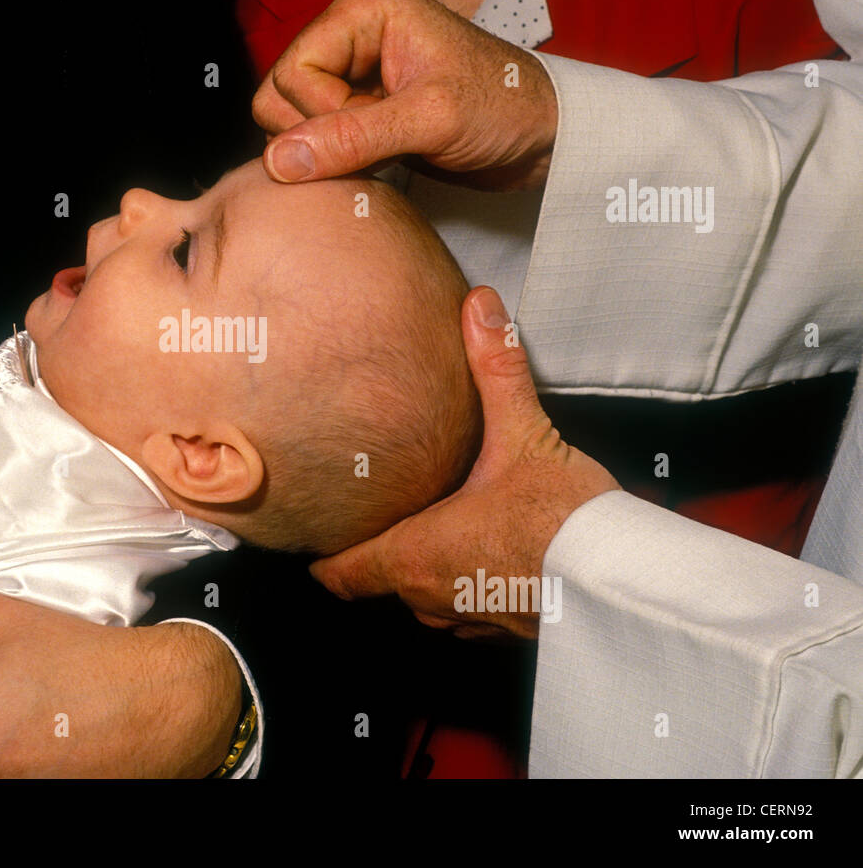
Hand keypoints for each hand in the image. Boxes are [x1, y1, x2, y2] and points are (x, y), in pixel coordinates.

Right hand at [252, 0, 556, 189]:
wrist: (543, 137)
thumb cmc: (504, 107)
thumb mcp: (430, 120)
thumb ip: (352, 139)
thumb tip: (279, 162)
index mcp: (363, 10)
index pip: (291, 73)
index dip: (324, 115)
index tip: (380, 127)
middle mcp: (348, 35)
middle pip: (279, 97)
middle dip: (322, 134)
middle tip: (384, 140)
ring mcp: (349, 73)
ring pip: (288, 125)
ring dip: (329, 153)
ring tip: (385, 151)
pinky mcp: (355, 109)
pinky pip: (312, 143)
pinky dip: (337, 162)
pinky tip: (381, 161)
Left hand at [310, 287, 619, 638]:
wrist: (623, 582)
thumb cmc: (565, 523)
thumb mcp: (523, 434)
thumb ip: (496, 368)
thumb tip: (479, 310)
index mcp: (415, 554)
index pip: (341, 574)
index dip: (323, 558)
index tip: (316, 541)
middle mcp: (433, 596)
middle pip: (382, 580)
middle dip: (380, 549)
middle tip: (382, 515)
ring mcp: (469, 618)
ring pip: (425, 599)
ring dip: (427, 568)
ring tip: (438, 528)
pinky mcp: (506, 628)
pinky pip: (468, 610)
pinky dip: (468, 584)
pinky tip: (490, 552)